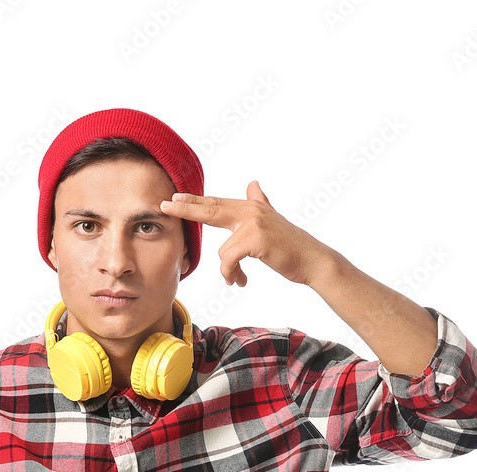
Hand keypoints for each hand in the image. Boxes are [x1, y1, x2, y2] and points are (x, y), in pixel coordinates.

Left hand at [160, 180, 331, 287]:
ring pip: (223, 252)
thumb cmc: (290, 247)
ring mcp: (254, 223)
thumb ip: (260, 202)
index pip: (217, 204)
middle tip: (165, 205)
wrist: (312, 261)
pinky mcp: (255, 239)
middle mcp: (251, 210)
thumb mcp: (272, 221)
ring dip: (229, 271)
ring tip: (239, 279)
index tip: (174, 198)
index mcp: (251, 208)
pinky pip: (229, 261)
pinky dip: (232, 275)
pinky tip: (241, 282)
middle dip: (186, 209)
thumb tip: (252, 183)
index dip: (194, 201)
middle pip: (211, 210)